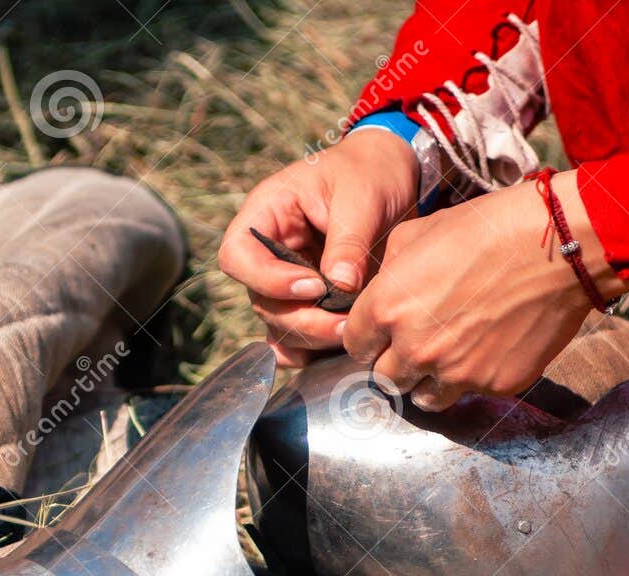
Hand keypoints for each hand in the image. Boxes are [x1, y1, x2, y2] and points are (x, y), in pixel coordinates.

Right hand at [218, 130, 417, 367]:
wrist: (390, 176)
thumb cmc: (369, 173)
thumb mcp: (362, 196)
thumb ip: (348, 242)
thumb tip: (339, 287)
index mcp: (266, 213)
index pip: (237, 255)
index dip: (268, 279)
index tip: (314, 286)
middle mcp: (267, 250)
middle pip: (261, 299)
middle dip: (301, 319)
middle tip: (344, 324)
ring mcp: (284, 278)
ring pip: (278, 323)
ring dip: (311, 337)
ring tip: (351, 332)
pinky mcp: (306, 300)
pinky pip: (295, 336)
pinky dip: (312, 349)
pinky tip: (335, 348)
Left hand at [343, 171, 628, 408]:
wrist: (556, 246)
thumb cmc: (487, 229)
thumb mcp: (419, 233)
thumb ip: (386, 272)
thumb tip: (375, 293)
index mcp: (387, 309)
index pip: (355, 346)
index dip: (368, 338)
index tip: (382, 332)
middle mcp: (415, 349)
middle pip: (385, 378)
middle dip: (395, 361)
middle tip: (416, 342)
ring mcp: (455, 372)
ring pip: (423, 396)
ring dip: (428, 380)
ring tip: (447, 353)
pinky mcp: (492, 384)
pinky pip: (468, 392)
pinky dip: (471, 376)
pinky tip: (486, 347)